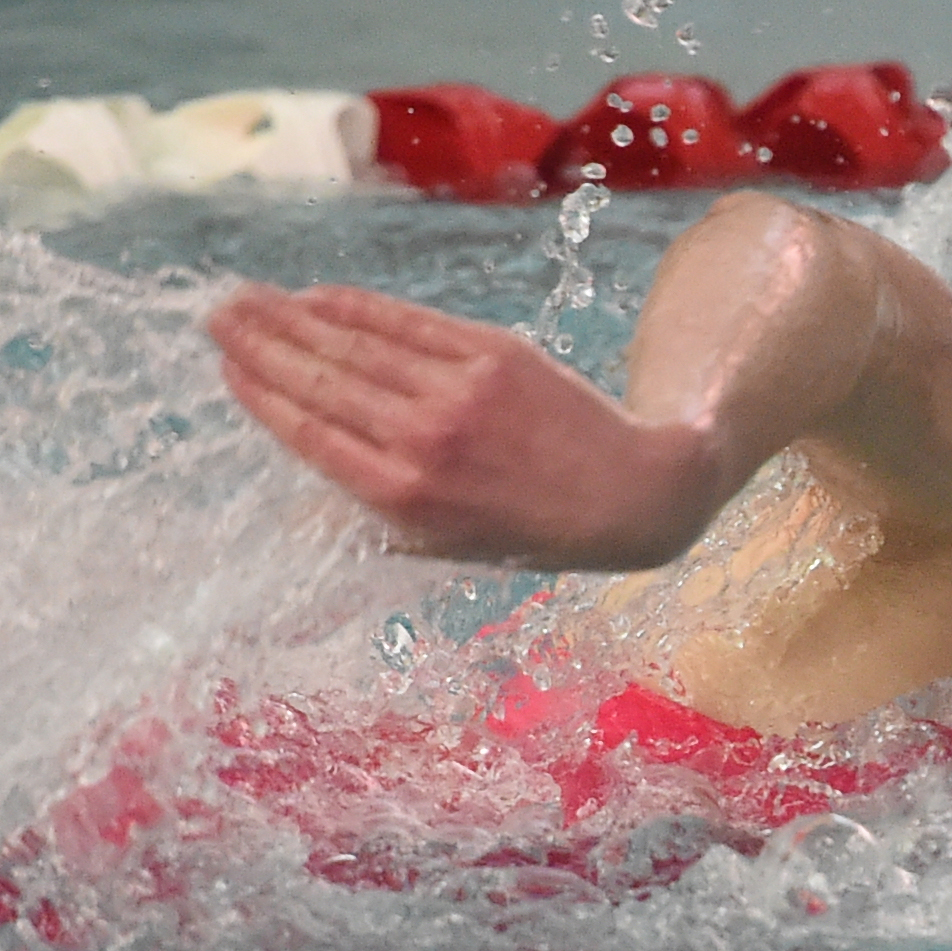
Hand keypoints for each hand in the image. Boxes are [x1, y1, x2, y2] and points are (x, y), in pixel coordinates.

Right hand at [208, 283, 718, 569]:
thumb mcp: (445, 546)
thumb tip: (298, 502)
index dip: (263, 396)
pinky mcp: (492, 354)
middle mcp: (424, 440)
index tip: (227, 370)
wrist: (628, 495)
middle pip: (321, 381)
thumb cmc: (529, 528)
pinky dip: (358, 308)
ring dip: (292, 318)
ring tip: (247, 299)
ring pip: (356, 346)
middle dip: (261, 345)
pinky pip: (408, 323)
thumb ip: (372, 517)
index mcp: (404, 497)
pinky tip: (320, 296)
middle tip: (217, 317)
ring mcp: (458, 391)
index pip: (310, 434)